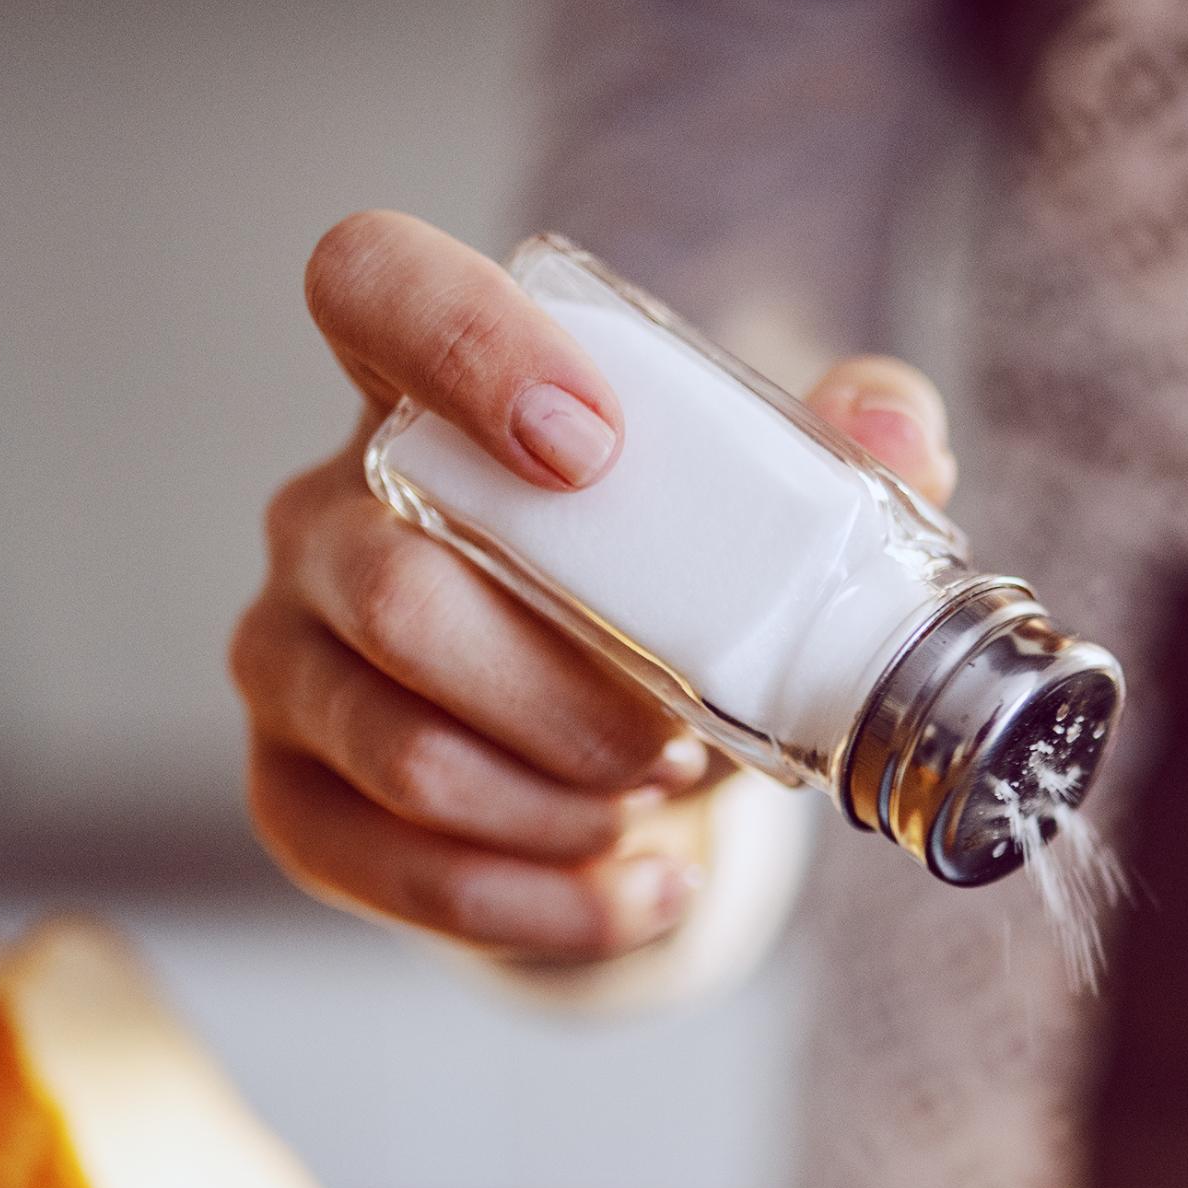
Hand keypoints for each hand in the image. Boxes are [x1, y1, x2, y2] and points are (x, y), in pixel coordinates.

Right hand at [233, 211, 955, 960]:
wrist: (619, 750)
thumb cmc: (668, 596)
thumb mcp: (757, 516)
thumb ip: (836, 453)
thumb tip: (900, 432)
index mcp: (424, 394)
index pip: (372, 282)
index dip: (460, 344)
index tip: (590, 447)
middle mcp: (324, 514)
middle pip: (395, 589)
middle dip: (572, 691)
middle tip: (683, 732)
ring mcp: (287, 656)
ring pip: (403, 749)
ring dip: (565, 803)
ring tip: (662, 801)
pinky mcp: (290, 795)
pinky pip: (394, 871)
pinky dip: (547, 905)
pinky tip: (645, 894)